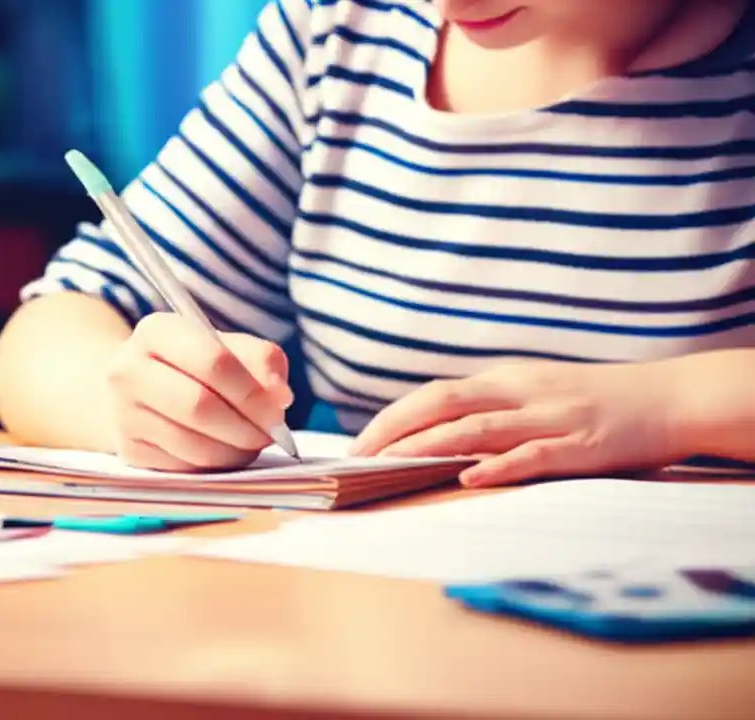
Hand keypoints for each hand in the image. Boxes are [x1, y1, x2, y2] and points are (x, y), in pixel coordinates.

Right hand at [107, 313, 293, 470]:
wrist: (139, 390)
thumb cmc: (193, 365)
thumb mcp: (228, 346)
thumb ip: (261, 361)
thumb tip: (279, 398)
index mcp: (157, 331)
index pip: (212, 361)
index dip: (252, 390)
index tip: (279, 409)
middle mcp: (129, 369)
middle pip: (199, 406)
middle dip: (246, 426)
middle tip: (271, 434)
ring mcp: (123, 412)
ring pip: (193, 443)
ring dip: (235, 451)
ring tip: (252, 443)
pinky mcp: (129, 449)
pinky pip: (184, 466)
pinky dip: (215, 465)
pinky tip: (226, 451)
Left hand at [349, 360, 685, 486]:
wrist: (673, 398)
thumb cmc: (600, 403)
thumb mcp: (538, 395)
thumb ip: (494, 412)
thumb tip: (437, 439)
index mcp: (507, 380)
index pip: (435, 394)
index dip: (393, 417)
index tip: (356, 444)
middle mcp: (522, 392)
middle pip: (443, 402)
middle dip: (394, 429)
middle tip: (357, 459)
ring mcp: (551, 417)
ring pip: (478, 427)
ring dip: (429, 446)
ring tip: (389, 466)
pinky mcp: (582, 445)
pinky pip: (533, 454)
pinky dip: (499, 466)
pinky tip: (469, 477)